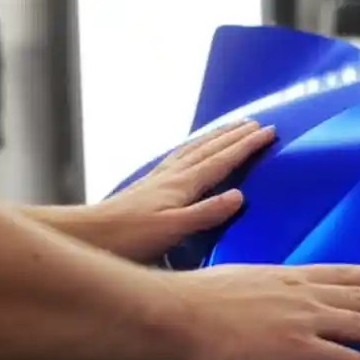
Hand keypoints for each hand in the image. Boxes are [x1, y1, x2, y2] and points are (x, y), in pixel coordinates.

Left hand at [89, 120, 276, 261]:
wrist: (91, 234)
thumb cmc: (130, 236)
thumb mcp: (173, 229)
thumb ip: (207, 213)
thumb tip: (239, 196)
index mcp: (183, 184)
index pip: (223, 160)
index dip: (247, 146)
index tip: (268, 132)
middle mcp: (173, 175)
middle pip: (210, 148)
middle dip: (236, 135)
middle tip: (258, 123)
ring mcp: (161, 177)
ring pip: (195, 148)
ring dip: (217, 136)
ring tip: (233, 127)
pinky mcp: (151, 184)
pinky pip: (181, 156)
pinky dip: (195, 146)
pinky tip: (195, 148)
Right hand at [158, 263, 359, 359]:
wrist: (174, 314)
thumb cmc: (190, 299)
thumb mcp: (232, 282)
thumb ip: (256, 291)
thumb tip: (258, 300)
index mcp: (285, 277)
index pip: (341, 274)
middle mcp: (301, 294)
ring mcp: (301, 320)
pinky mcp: (294, 349)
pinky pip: (339, 357)